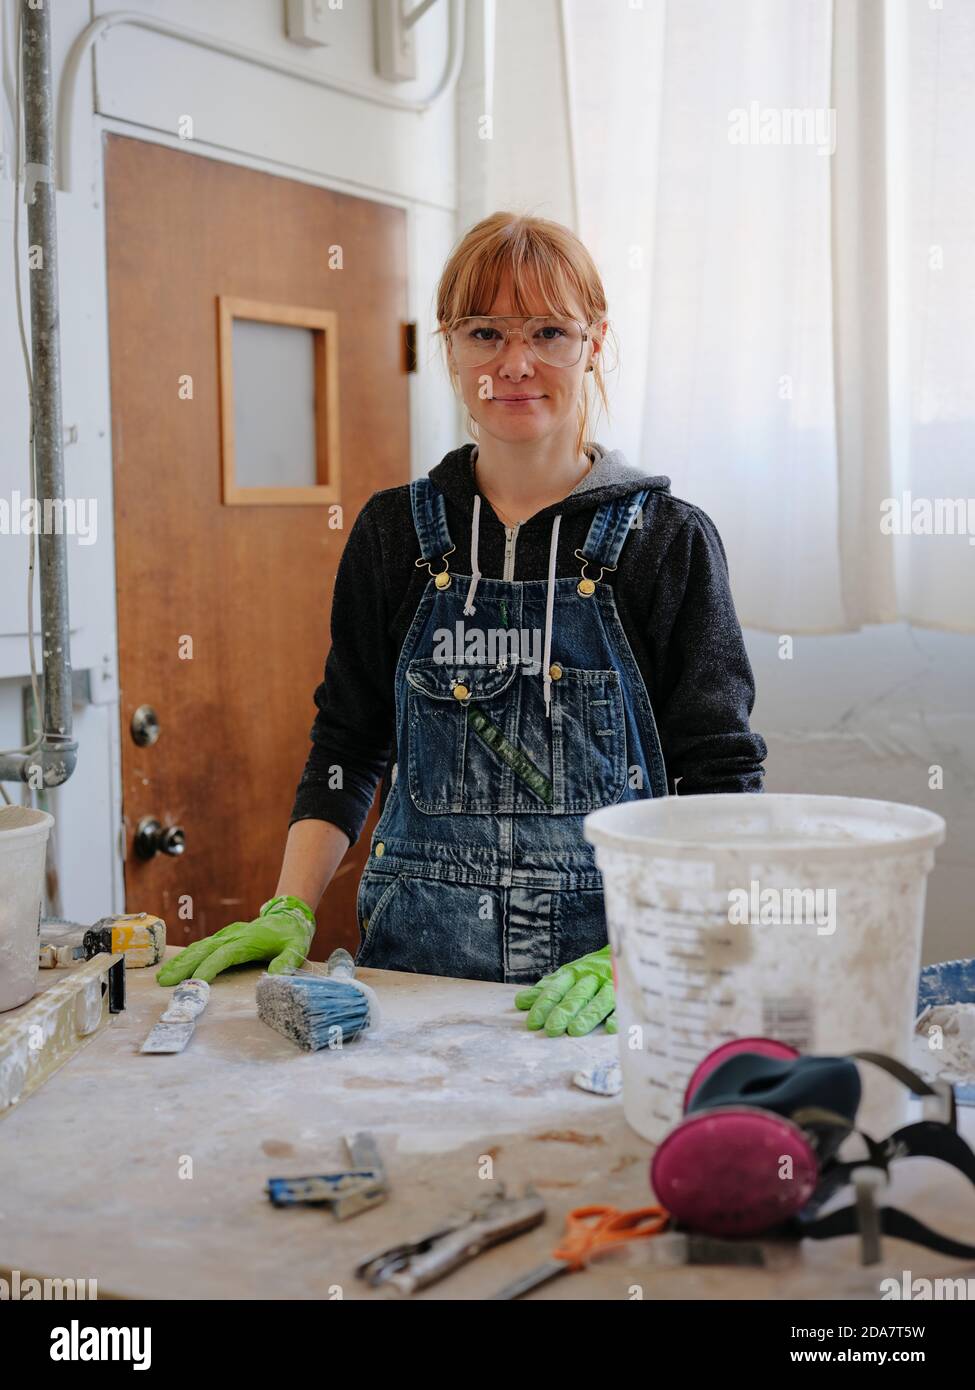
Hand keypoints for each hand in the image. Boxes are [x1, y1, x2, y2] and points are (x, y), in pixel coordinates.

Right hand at [156, 895, 315, 984]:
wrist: (289, 916)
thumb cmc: (292, 935)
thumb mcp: (296, 948)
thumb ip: (286, 962)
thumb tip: (275, 978)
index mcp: (248, 940)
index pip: (224, 955)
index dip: (210, 967)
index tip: (196, 981)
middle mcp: (233, 936)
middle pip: (204, 950)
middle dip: (184, 966)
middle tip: (164, 982)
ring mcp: (227, 935)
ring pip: (199, 948)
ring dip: (180, 962)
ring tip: (162, 977)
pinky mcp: (224, 937)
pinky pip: (202, 946)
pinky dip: (187, 956)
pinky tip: (175, 967)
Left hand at [514, 944, 616, 1036]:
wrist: (623, 951)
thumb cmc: (590, 970)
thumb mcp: (567, 974)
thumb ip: (546, 989)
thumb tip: (521, 1002)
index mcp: (573, 973)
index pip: (556, 989)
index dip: (544, 1005)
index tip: (533, 1023)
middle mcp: (591, 978)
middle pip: (576, 996)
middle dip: (563, 1012)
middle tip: (552, 1029)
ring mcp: (610, 985)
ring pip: (598, 1001)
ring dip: (587, 1016)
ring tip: (574, 1031)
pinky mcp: (628, 993)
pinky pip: (623, 1005)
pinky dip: (618, 1015)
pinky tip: (611, 1027)